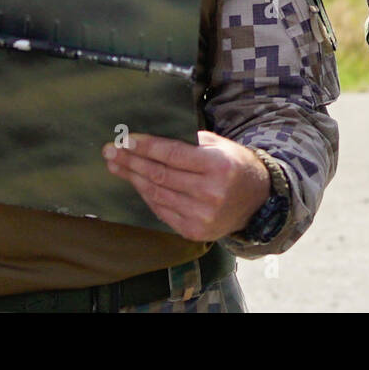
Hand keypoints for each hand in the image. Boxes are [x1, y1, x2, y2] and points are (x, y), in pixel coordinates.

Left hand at [102, 131, 270, 241]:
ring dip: (133, 178)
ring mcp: (202, 215)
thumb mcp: (220, 146)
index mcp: (219, 166)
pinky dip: (146, 196)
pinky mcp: (194, 231)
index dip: (147, 147)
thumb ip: (190, 142)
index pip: (174, 154)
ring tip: (116, 165)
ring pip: (157, 194)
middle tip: (110, 151)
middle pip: (160, 175)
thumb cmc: (235, 166)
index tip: (125, 139)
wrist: (257, 201)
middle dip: (131, 161)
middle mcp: (210, 192)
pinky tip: (134, 183)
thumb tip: (150, 138)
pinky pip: (162, 211)